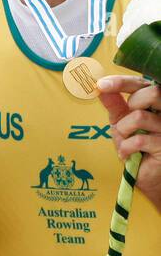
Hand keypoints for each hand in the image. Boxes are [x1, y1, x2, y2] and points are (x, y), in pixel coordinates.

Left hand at [98, 75, 160, 208]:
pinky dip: (126, 148)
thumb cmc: (135, 145)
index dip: (122, 82)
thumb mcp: (121, 122)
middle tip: (124, 121)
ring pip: (140, 117)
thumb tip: (100, 87)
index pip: (143, 83)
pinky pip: (139, 140)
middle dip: (131, 104)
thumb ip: (114, 104)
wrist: (145, 173)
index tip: (101, 84)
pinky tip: (130, 154)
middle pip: (153, 93)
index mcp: (157, 103)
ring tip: (126, 141)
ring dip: (124, 130)